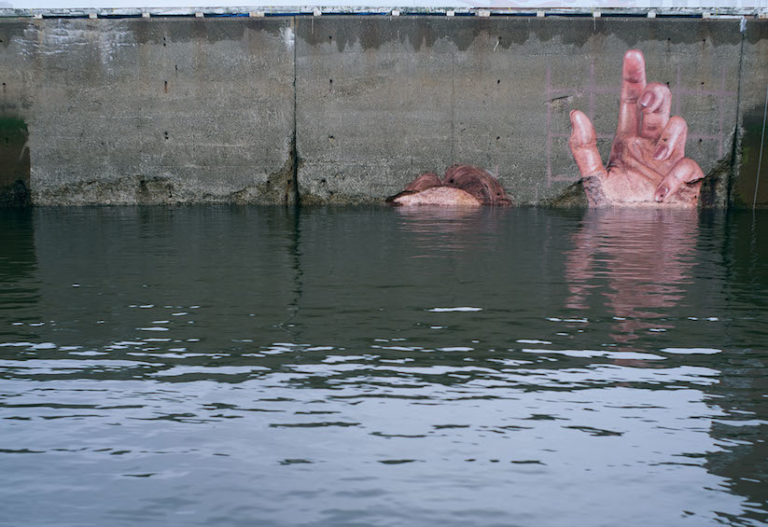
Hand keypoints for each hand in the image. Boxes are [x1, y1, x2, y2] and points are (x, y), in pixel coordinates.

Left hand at [569, 50, 703, 206]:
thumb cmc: (615, 207)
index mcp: (626, 139)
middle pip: (659, 103)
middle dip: (656, 95)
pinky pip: (687, 164)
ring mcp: (669, 157)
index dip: (632, 78)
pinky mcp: (685, 176)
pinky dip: (674, 177)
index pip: (630, 102)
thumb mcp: (593, 179)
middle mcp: (648, 143)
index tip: (632, 54)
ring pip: (678, 125)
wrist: (633, 236)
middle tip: (646, 101)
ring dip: (669, 137)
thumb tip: (575, 114)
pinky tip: (659, 193)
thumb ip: (583, 149)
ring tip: (657, 155)